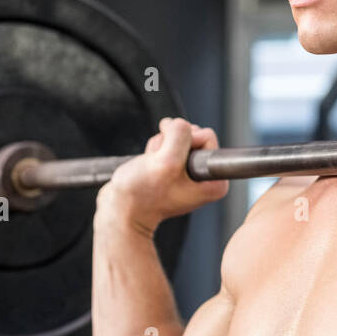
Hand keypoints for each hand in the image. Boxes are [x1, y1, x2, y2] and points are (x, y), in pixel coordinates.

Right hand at [97, 117, 228, 233]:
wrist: (120, 211)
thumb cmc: (142, 194)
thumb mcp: (167, 162)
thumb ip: (180, 136)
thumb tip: (179, 124)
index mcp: (216, 181)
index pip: (207, 136)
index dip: (184, 141)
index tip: (171, 162)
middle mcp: (207, 177)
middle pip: (193, 135)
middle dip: (171, 142)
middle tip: (158, 164)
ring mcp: (191, 172)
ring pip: (179, 137)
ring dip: (161, 145)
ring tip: (151, 165)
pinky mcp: (176, 168)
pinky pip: (169, 144)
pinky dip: (155, 148)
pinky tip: (148, 164)